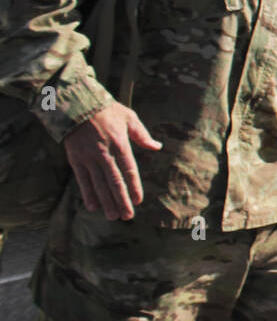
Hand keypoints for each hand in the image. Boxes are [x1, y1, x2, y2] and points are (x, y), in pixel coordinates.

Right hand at [64, 102, 161, 220]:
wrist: (76, 103)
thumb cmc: (107, 110)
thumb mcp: (129, 118)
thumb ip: (142, 135)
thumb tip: (157, 147)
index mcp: (120, 144)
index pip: (129, 170)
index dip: (134, 187)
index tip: (138, 201)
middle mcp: (104, 153)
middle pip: (114, 182)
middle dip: (121, 201)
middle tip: (127, 216)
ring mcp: (88, 157)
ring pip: (98, 184)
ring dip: (106, 202)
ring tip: (113, 216)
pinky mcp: (75, 159)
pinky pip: (82, 180)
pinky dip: (87, 193)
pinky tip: (93, 206)